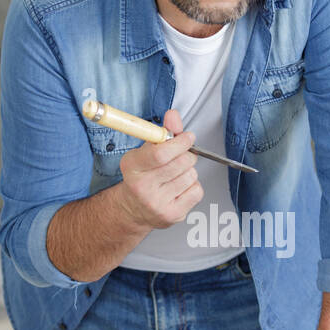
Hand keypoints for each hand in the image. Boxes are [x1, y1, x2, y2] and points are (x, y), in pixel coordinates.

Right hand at [113, 109, 202, 228]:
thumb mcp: (146, 151)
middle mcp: (142, 186)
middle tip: (181, 156)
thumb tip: (173, 115)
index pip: (161, 153)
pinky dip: (193, 186)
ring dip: (189, 171)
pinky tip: (180, 187)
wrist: (134, 209)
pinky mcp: (172, 214)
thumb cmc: (142, 175)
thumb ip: (162, 133)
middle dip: (187, 155)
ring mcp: (157, 203)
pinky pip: (196, 191)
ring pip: (191, 176)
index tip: (188, 137)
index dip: (179, 142)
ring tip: (177, 175)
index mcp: (132, 167)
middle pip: (181, 163)